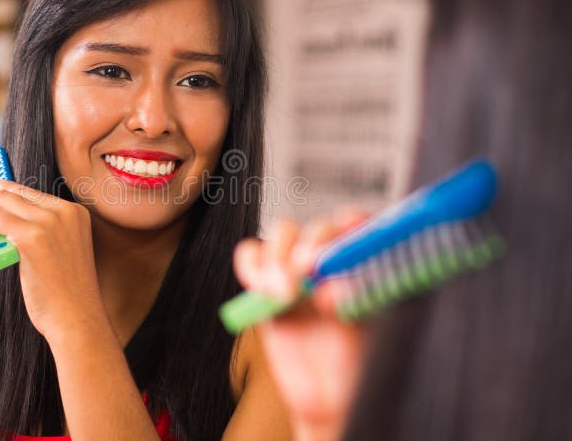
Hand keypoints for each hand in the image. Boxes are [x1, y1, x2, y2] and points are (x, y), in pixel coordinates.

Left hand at [0, 179, 106, 340]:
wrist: (76, 317)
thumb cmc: (66, 293)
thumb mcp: (62, 250)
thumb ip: (42, 230)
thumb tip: (5, 222)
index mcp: (75, 213)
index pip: (32, 192)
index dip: (5, 191)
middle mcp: (64, 212)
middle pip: (14, 193)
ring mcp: (49, 222)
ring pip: (1, 203)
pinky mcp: (31, 238)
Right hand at [232, 210, 369, 440]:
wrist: (328, 399)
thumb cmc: (359, 366)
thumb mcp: (371, 335)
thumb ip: (355, 304)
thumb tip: (332, 286)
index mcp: (368, 263)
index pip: (363, 227)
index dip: (354, 223)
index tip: (349, 234)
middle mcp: (333, 260)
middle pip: (320, 228)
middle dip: (312, 244)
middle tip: (310, 269)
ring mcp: (298, 269)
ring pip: (283, 234)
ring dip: (279, 258)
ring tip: (283, 294)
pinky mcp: (267, 283)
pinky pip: (252, 255)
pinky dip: (251, 265)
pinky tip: (259, 288)